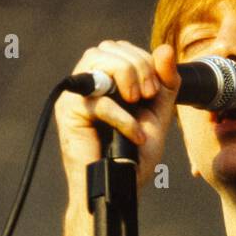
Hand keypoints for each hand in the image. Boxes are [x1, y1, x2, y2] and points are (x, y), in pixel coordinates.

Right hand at [56, 40, 179, 198]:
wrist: (120, 187)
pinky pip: (98, 102)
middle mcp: (87, 85)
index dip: (143, 59)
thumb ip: (165, 84)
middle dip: (137, 65)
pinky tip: (135, 135)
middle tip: (149, 95)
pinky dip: (123, 117)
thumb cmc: (135, 155)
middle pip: (107, 48)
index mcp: (105, 81)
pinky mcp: (70, 115)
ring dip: (126, 75)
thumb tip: (165, 48)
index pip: (120, 48)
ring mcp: (75, 97)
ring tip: (139, 101)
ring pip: (96, 61)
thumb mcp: (158, 114)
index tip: (156, 88)